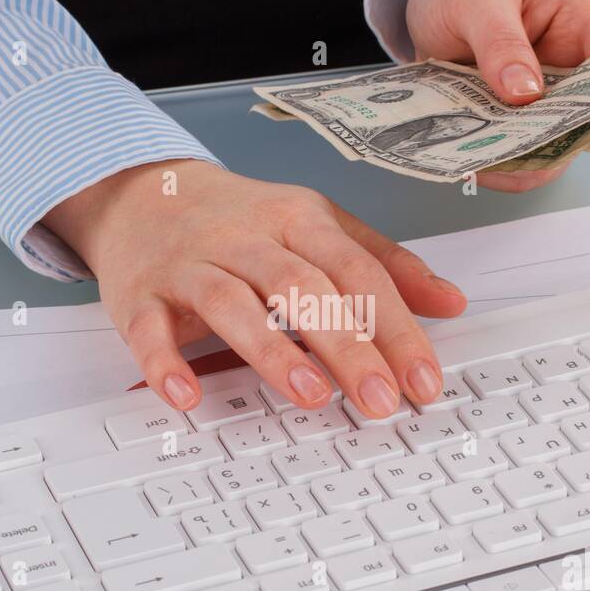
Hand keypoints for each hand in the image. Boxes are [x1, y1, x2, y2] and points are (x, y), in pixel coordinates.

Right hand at [42, 159, 467, 416]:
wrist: (141, 191)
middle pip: (302, 287)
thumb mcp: (317, 225)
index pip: (357, 271)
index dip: (395, 326)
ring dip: (272, 350)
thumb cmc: (241, 221)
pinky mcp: (139, 293)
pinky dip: (165, 363)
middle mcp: (246, 237)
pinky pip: (149, 328)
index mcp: (298, 219)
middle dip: (347, 346)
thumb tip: (450, 302)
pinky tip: (187, 396)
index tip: (423, 379)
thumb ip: (383, 263)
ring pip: (232, 302)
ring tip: (311, 394)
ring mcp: (190, 264)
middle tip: (380, 399)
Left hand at [406, 0, 589, 191]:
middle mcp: (575, 69)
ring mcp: (550, 105)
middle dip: (559, 136)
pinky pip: (523, 163)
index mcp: (583, 21)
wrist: (431, 10)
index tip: (584, 114)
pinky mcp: (522, 131)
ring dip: (523, 160)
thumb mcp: (476, 0)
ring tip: (481, 159)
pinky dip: (499, 168)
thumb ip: (500, 41)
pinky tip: (471, 163)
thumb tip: (525, 92)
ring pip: (559, 150)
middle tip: (515, 145)